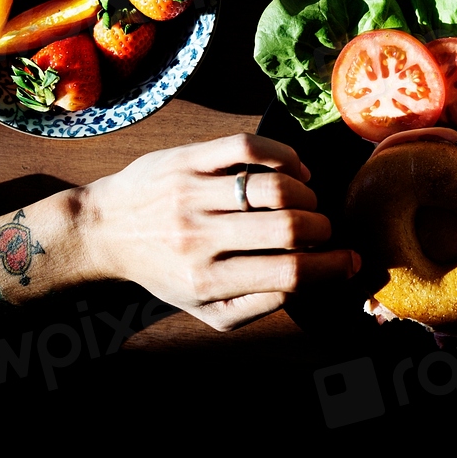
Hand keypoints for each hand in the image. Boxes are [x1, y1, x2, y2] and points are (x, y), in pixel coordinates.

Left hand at [79, 133, 358, 330]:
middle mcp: (199, 237)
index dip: (332, 267)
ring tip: (308, 200)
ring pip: (273, 186)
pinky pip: (247, 147)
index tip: (352, 260)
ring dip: (307, 193)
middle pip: (288, 228)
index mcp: (208, 280)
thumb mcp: (206, 310)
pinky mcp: (187, 158)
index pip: (288, 275)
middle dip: (323, 228)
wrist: (104, 231)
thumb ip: (259, 304)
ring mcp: (192, 193)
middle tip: (325, 229)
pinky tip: (294, 168)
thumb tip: (309, 280)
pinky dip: (284, 155)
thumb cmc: (165, 272)